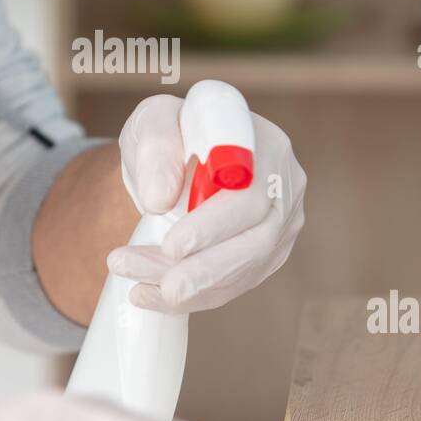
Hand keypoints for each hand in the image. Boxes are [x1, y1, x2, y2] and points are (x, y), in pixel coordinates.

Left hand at [112, 93, 305, 313]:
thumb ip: (155, 148)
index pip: (251, 192)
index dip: (215, 224)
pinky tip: (148, 295)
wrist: (173, 159)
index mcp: (264, 144)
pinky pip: (234, 285)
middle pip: (257, 240)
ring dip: (190, 285)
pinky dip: (192, 297)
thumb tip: (160, 198)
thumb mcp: (152, 123)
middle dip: (205, 269)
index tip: (172, 246)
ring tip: (135, 285)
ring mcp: (281, 224)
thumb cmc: (168, 135)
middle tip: (164, 287)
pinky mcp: (266, 255)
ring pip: (244, 269)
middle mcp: (284, 185)